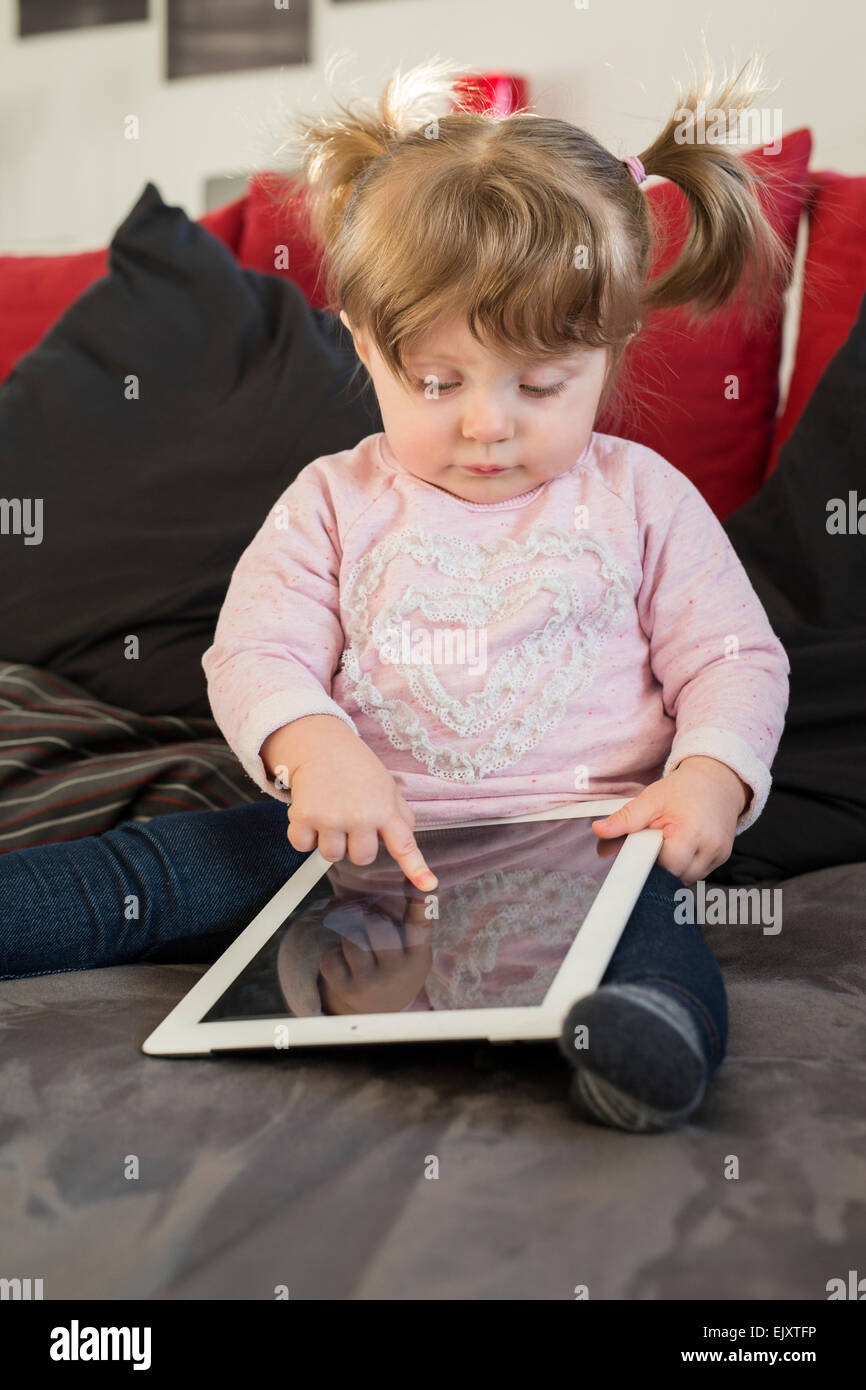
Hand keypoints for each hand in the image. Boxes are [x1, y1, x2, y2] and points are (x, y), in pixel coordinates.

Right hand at [279, 731, 437, 891]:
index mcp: (385, 809)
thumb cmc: (355, 766)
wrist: (321, 744)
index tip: (428, 885)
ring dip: (328, 840)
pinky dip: (303, 834)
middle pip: (361, 859)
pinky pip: (303, 846)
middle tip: (349, 818)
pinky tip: (311, 813)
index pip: (405, 845)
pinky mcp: (304, 817)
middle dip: (354, 844)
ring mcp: (331, 818)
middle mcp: (360, 816)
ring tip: (330, 812)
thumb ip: (399, 816)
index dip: (417, 868)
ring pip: (332, 856)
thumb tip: (406, 842)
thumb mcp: (386, 786)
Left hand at [317, 892, 432, 1013]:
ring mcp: (370, 983)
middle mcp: (396, 972)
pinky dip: (333, 953)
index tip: (427, 883)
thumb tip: (415, 880)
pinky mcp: (347, 989)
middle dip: (367, 919)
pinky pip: (331, 956)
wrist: (378, 1012)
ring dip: (349, 936)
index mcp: (417, 958)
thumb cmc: (397, 969)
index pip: (419, 925)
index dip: (422, 902)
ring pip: (350, 938)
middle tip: (367, 923)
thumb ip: (413, 924)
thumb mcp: (413, 952)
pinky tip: (344, 963)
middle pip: (375, 924)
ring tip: (357, 946)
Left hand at [591, 755, 749, 882]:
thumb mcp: (651, 799)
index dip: (650, 861)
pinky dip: (686, 863)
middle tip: (656, 841)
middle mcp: (711, 846)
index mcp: (692, 831)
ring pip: (687, 877)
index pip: (666, 865)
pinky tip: (683, 844)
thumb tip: (601, 830)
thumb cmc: (684, 789)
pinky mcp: (723, 857)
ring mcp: (720, 854)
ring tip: (670, 841)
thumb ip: (626, 818)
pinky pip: (698, 871)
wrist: (717, 780)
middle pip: (676, 875)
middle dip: (661, 863)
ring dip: (673, 865)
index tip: (641, 852)